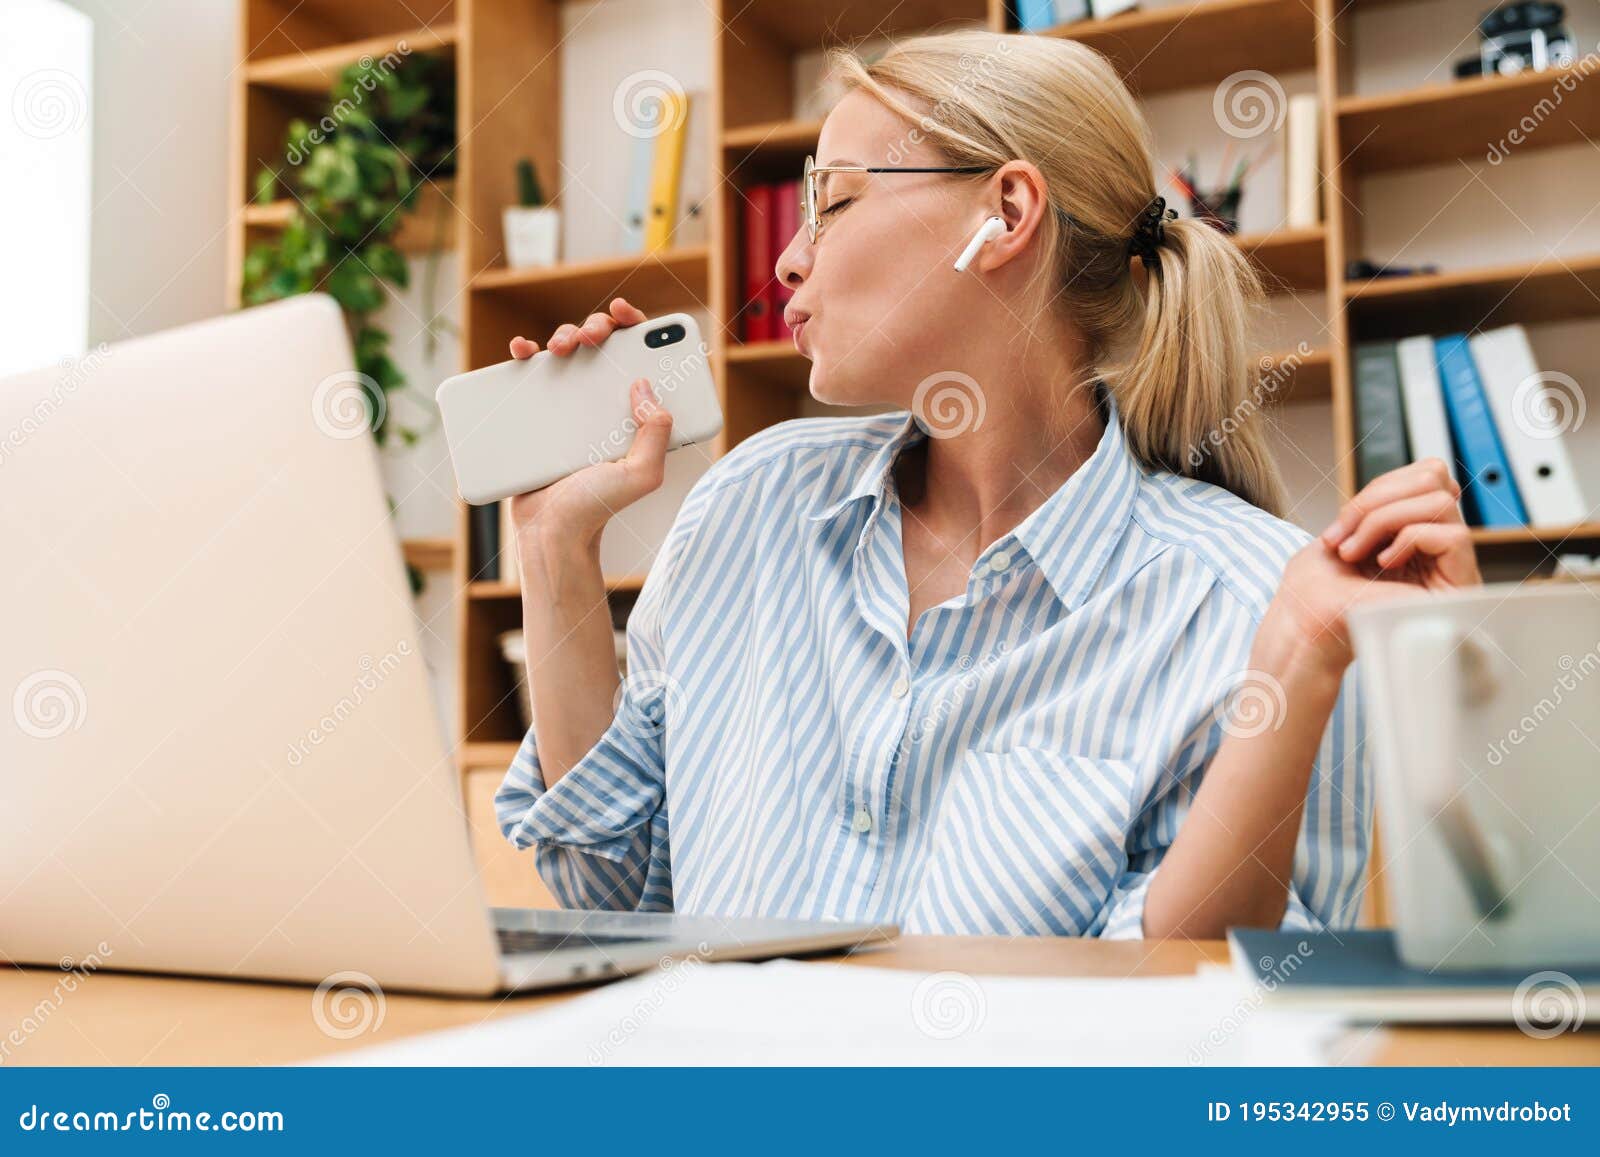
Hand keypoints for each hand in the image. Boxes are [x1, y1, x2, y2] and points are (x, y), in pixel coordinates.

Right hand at [504, 297, 671, 545]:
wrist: (549, 530)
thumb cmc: (596, 506)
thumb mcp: (640, 474)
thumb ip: (657, 435)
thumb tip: (646, 389)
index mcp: (634, 415)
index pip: (641, 360)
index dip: (638, 330)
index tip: (625, 316)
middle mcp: (604, 406)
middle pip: (604, 349)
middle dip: (598, 328)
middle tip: (592, 335)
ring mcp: (569, 408)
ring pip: (568, 354)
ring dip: (564, 335)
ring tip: (560, 347)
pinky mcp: (536, 414)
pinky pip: (529, 375)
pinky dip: (524, 355)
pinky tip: (523, 349)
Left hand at [1266, 459, 1482, 671]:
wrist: (1311, 631)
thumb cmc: (1319, 590)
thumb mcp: (1345, 533)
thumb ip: (1377, 506)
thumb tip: (1398, 482)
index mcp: (1413, 529)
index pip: (1427, 474)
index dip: (1382, 484)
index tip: (1342, 523)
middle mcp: (1436, 544)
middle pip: (1434, 477)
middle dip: (1378, 499)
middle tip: (1344, 536)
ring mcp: (1449, 564)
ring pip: (1440, 502)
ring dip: (1383, 519)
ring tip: (1355, 552)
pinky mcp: (1457, 584)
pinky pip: (1453, 535)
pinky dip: (1408, 539)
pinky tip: (1383, 564)